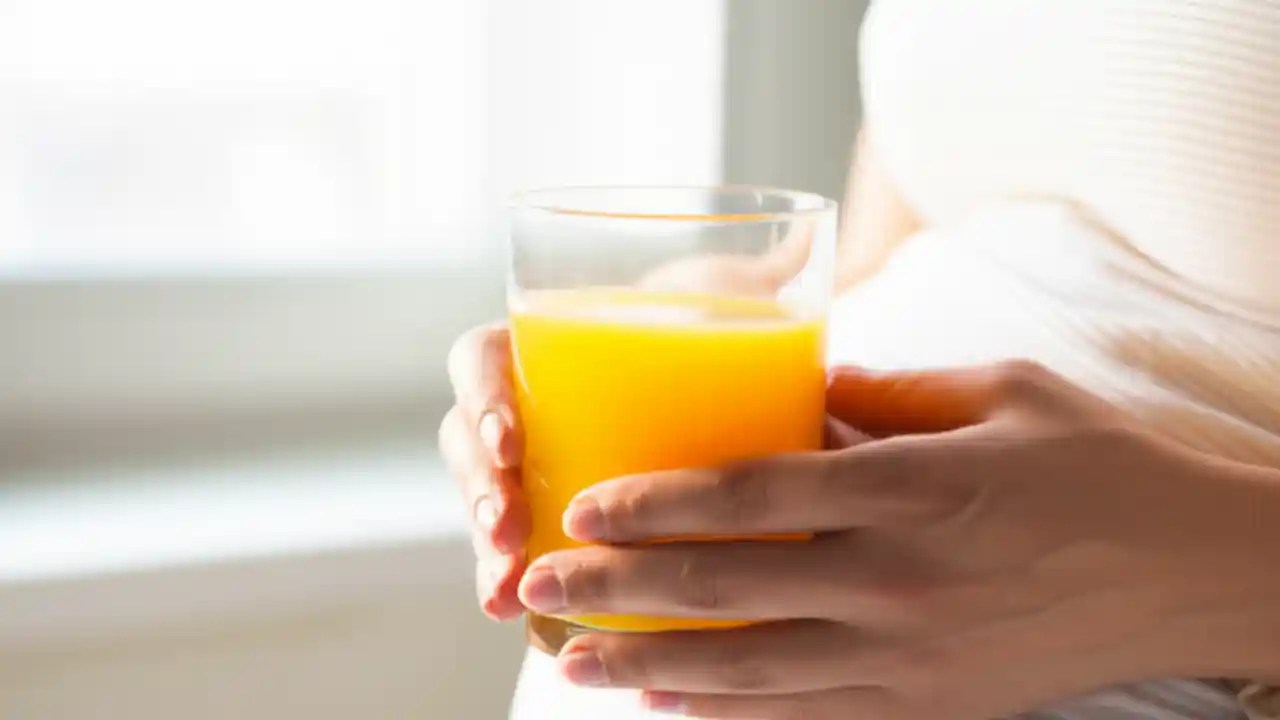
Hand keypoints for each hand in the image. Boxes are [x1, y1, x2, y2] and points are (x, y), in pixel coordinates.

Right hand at [438, 228, 819, 620]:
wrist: (756, 385)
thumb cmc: (736, 334)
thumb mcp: (741, 304)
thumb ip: (765, 281)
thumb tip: (805, 251)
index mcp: (549, 344)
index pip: (481, 360)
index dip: (482, 397)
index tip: (513, 442)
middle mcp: (534, 404)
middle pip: (471, 444)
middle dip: (479, 492)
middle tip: (508, 532)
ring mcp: (543, 464)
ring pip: (489, 503)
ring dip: (488, 549)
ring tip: (505, 596)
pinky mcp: (565, 518)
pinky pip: (525, 549)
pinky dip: (519, 584)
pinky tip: (524, 620)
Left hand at [518, 361, 1279, 718]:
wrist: (1193, 571)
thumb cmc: (1099, 463)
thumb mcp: (1000, 393)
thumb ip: (886, 392)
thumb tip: (796, 385)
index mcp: (910, 486)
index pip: (751, 493)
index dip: (656, 500)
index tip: (586, 501)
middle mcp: (899, 578)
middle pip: (725, 587)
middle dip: (618, 586)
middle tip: (539, 579)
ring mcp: (910, 656)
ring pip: (749, 670)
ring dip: (646, 665)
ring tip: (570, 659)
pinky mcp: (927, 706)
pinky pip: (805, 719)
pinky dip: (727, 714)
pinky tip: (668, 703)